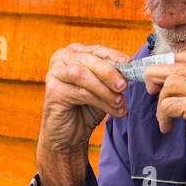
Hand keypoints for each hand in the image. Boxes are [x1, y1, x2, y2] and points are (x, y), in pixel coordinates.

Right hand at [36, 42, 131, 185]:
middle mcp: (62, 58)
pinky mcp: (53, 91)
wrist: (68, 136)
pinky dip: (100, 101)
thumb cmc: (85, 108)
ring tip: (119, 101)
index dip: (114, 55)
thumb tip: (132, 70)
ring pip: (83, 75)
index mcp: (75, 52)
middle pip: (89, 60)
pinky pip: (80, 93)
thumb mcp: (103, 88)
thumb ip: (113, 77)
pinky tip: (113, 110)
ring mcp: (54, 74)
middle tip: (123, 86)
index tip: (129, 64)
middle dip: (109, 73)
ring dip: (105, 89)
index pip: (97, 49)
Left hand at [143, 50, 185, 185]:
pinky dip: (161, 115)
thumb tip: (165, 68)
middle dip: (157, 76)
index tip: (159, 76)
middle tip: (150, 89)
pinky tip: (167, 127)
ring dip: (161, 100)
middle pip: (177, 66)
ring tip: (164, 117)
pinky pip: (167, 104)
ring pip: (170, 82)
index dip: (169, 63)